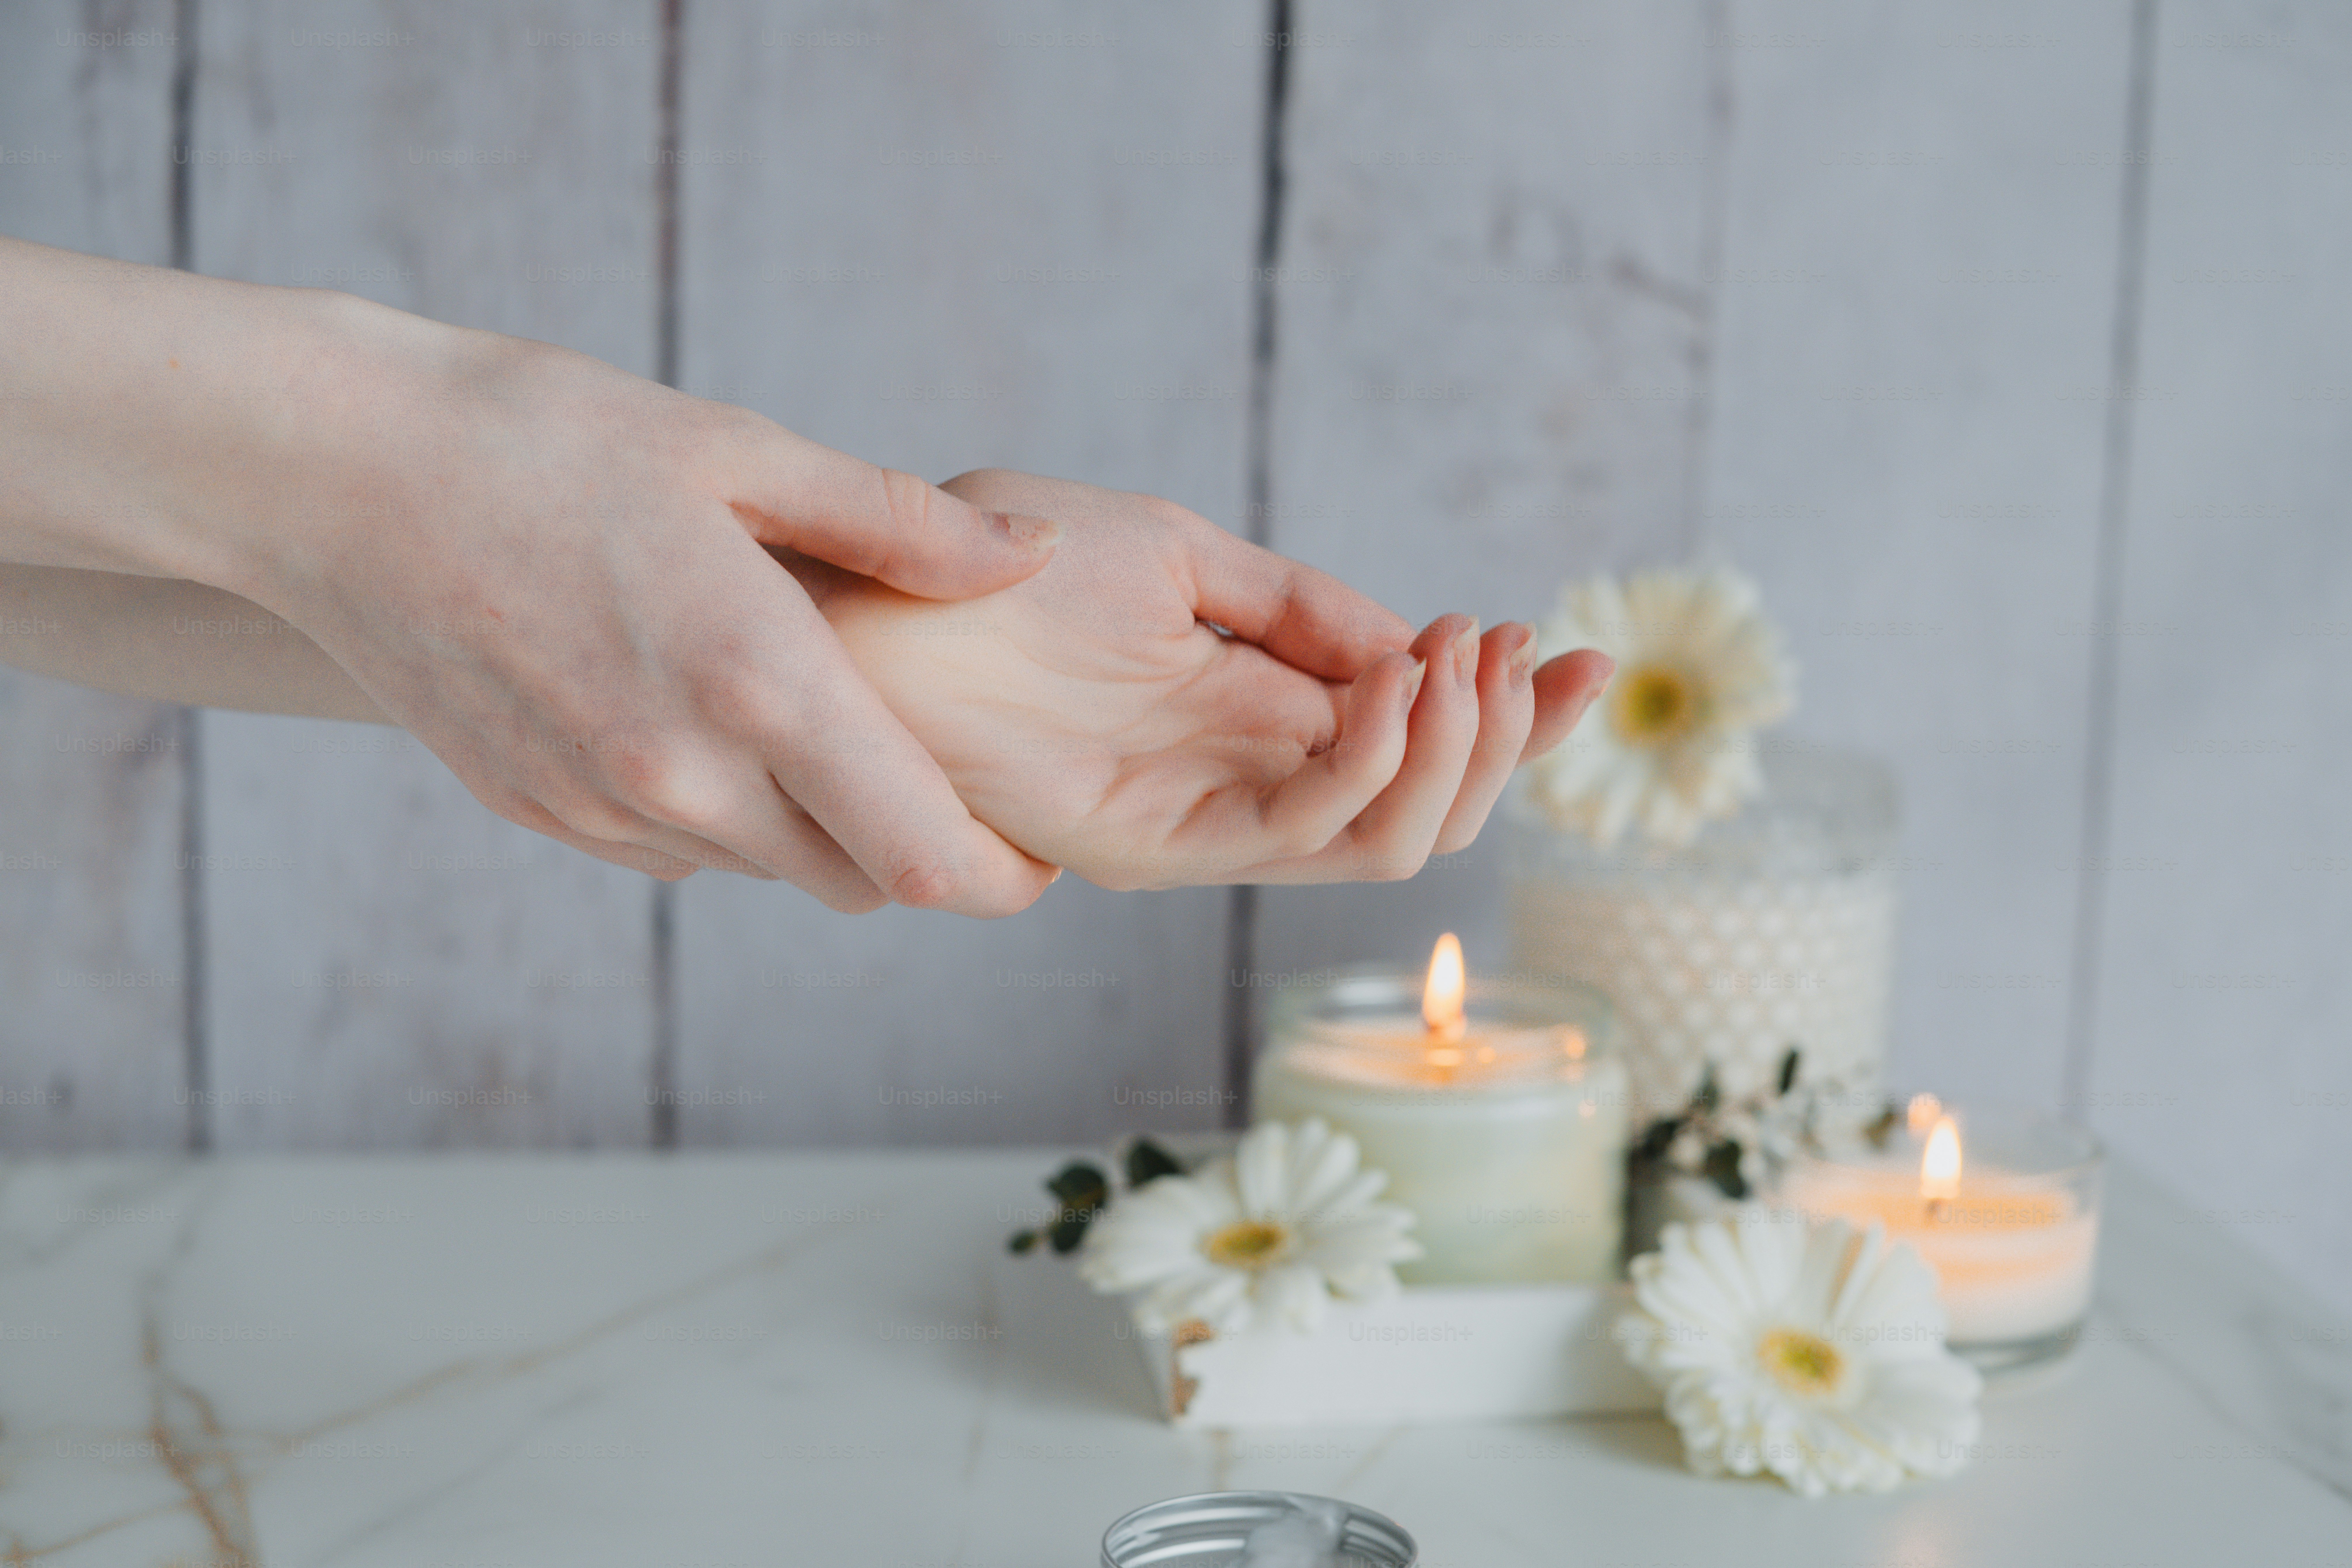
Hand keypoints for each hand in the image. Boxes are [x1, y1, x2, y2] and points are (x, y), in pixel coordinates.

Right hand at [213, 302, 1068, 915]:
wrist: (333, 473)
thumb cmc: (546, 439)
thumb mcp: (742, 450)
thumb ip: (903, 526)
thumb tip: (1034, 555)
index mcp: (756, 686)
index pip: (921, 858)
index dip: (999, 873)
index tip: (1033, 846)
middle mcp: (682, 778)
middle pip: (857, 883)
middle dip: (914, 844)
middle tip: (932, 761)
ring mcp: (603, 810)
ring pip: (768, 870)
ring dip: (813, 823)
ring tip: (803, 713)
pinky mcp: (541, 814)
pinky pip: (678, 852)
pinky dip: (722, 809)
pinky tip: (697, 710)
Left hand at [787, 469, 1613, 888]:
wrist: (875, 602)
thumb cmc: (999, 567)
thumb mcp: (1182, 558)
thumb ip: (1299, 609)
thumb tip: (1413, 644)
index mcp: (1254, 713)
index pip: (1413, 741)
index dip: (1507, 713)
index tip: (1576, 657)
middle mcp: (1242, 780)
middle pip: (1420, 805)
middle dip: (1503, 743)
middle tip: (1531, 659)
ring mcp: (1204, 821)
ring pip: (1385, 837)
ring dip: (1453, 754)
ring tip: (1467, 665)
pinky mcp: (1159, 845)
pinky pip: (1305, 831)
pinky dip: (1372, 762)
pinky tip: (1394, 686)